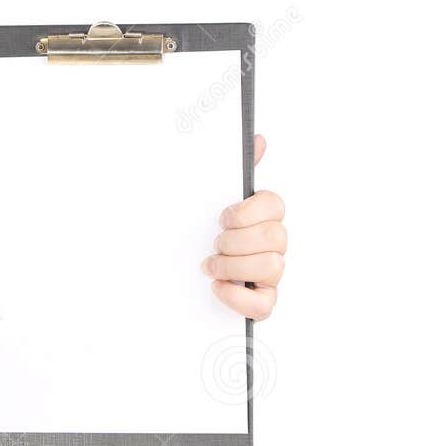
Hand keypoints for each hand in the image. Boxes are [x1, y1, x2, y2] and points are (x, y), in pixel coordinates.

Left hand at [202, 133, 286, 319]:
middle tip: (213, 243)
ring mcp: (270, 276)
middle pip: (275, 236)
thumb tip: (257, 139)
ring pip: (272, 266)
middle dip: (236, 240)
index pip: (275, 204)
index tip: (222, 217)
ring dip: (233, 265)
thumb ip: (234, 171)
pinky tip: (217, 287)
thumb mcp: (208, 199)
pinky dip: (237, 296)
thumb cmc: (196, 233)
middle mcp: (272, 246)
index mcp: (262, 217)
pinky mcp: (260, 304)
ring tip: (209, 267)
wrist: (169, 271)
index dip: (246, 211)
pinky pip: (263, 305)